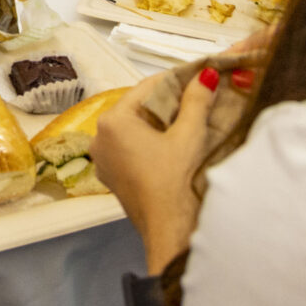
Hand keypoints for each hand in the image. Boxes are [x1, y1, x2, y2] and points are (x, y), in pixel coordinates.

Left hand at [92, 68, 220, 273]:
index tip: (196, 76)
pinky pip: (130, 148)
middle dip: (167, 101)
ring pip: (134, 128)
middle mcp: (99, 136)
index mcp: (113, 120)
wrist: (169, 231)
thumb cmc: (176, 180)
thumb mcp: (189, 135)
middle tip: (196, 95)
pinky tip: (171, 143)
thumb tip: (205, 74)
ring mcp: (103, 158)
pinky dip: (149, 142)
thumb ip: (196, 100)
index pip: (146, 88)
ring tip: (188, 117)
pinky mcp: (112, 176)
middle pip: (138, 108)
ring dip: (159, 122)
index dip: (174, 80)